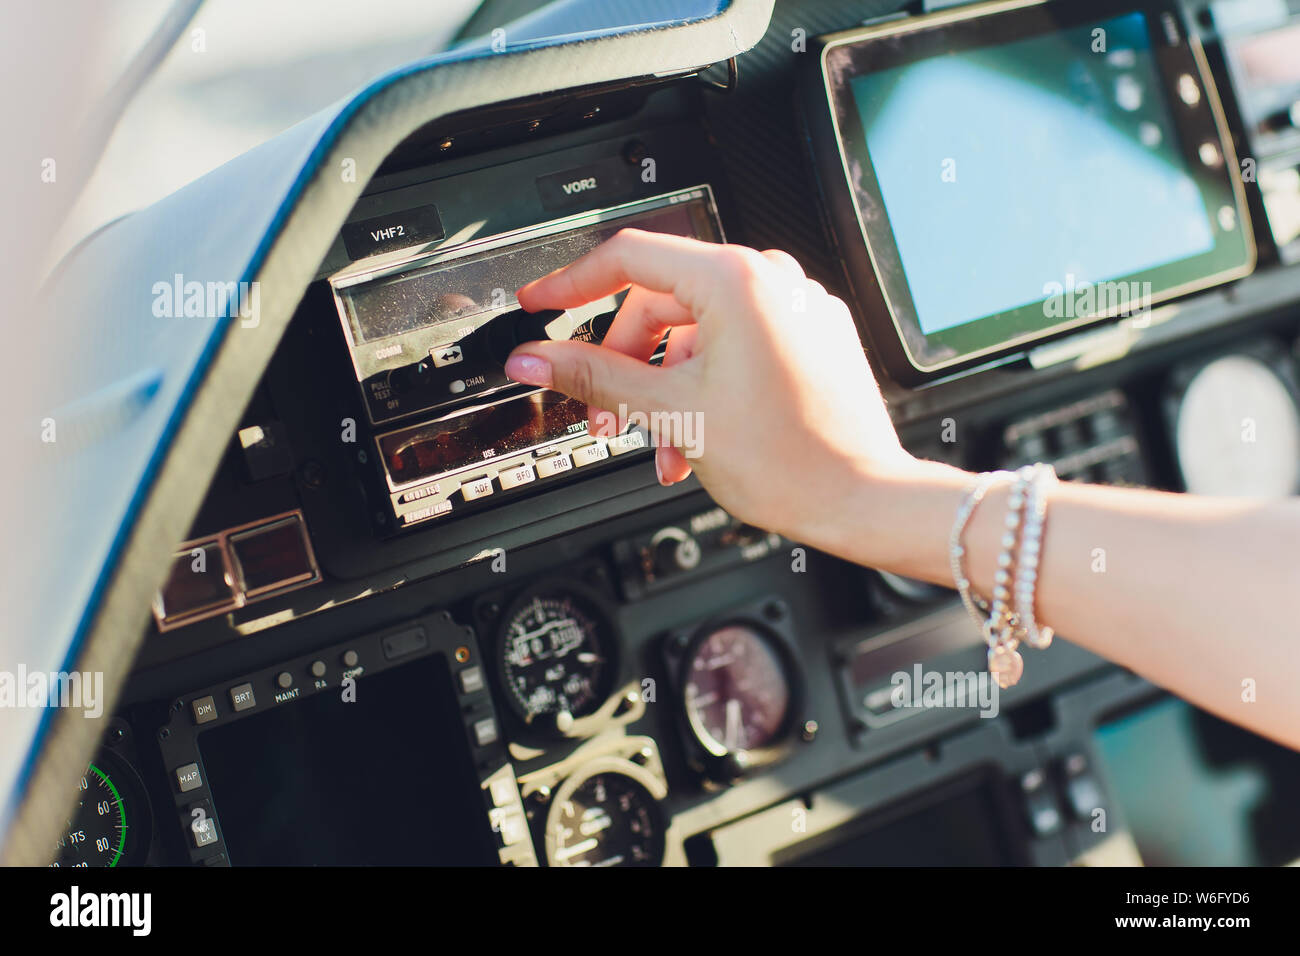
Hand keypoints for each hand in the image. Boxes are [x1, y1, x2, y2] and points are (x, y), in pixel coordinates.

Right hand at [506, 229, 920, 547]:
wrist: (863, 499)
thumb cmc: (791, 460)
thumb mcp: (671, 412)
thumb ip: (594, 377)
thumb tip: (537, 357)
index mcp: (736, 280)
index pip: (628, 258)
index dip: (572, 283)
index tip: (541, 305)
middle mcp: (773, 281)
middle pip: (661, 303)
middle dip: (624, 365)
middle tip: (603, 414)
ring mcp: (796, 308)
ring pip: (697, 333)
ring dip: (664, 388)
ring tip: (661, 446)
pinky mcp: (810, 337)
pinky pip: (736, 345)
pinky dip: (704, 384)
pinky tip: (695, 435)